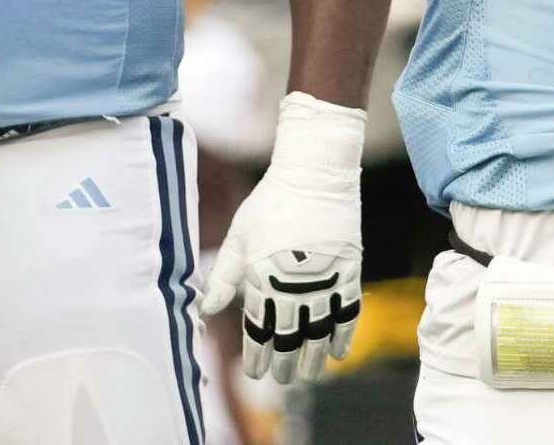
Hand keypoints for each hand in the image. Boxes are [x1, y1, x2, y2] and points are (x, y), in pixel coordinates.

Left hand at [202, 93, 365, 382]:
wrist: (315, 174)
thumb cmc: (270, 202)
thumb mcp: (238, 235)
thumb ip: (224, 276)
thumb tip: (205, 310)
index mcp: (261, 277)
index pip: (257, 329)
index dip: (256, 355)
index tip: (255, 372)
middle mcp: (293, 285)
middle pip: (289, 338)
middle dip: (284, 362)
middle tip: (281, 378)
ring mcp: (324, 281)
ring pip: (319, 333)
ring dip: (313, 358)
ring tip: (307, 374)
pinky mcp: (349, 273)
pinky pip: (347, 315)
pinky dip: (343, 337)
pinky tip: (336, 353)